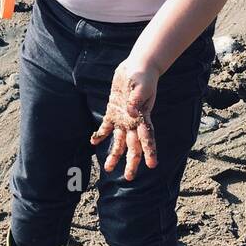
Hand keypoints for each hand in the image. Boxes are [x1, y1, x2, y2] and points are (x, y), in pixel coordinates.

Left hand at [90, 58, 159, 179]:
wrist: (138, 66)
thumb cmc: (143, 75)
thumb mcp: (140, 86)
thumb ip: (136, 99)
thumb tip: (130, 112)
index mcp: (142, 117)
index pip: (147, 138)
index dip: (149, 152)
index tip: (152, 165)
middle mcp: (134, 122)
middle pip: (134, 146)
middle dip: (132, 162)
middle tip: (128, 178)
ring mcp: (123, 118)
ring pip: (120, 141)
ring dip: (115, 154)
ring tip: (107, 168)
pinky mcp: (114, 111)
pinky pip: (107, 127)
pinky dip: (101, 135)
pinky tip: (93, 142)